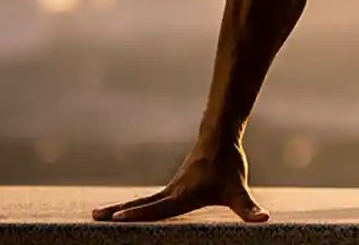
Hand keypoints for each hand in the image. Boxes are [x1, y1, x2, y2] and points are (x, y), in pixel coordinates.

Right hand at [91, 142, 268, 222]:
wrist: (219, 138)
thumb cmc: (228, 166)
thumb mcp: (239, 191)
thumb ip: (248, 208)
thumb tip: (263, 219)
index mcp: (184, 195)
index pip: (159, 208)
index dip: (140, 214)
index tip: (119, 218)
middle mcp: (172, 192)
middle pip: (143, 204)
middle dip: (120, 211)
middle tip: (96, 218)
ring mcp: (169, 189)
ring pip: (142, 200)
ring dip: (120, 207)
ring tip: (97, 215)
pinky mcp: (171, 187)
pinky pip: (147, 199)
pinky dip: (131, 205)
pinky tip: (119, 211)